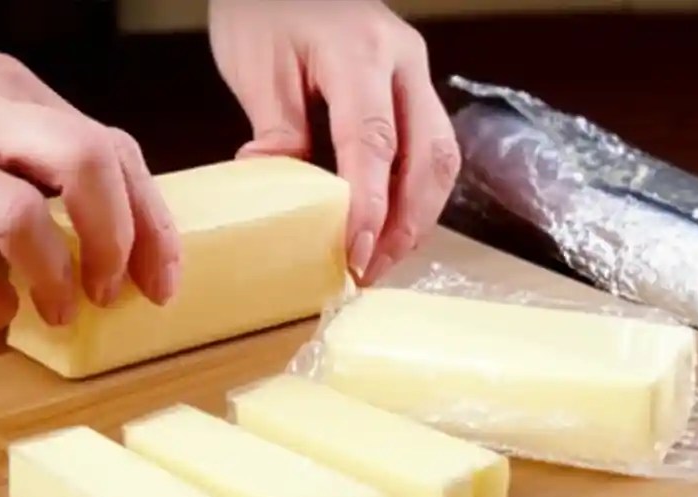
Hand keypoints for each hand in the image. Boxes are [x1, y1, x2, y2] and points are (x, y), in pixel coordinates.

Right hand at [0, 30, 178, 330]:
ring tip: (60, 310)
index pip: (111, 146)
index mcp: (4, 88)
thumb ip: (28, 143)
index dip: (151, 221)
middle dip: (122, 241)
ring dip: (58, 280)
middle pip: (88, 164)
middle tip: (114, 290)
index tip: (161, 275)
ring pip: (24, 219)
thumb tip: (102, 222)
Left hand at [208, 0, 459, 285]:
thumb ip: (278, 127)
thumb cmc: (264, 9)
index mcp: (360, 51)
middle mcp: (403, 62)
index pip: (374, 140)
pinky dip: (414, 196)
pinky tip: (389, 226)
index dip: (370, 204)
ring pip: (440, 158)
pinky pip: (429, 150)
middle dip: (406, 224)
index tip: (356, 253)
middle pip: (428, 156)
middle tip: (370, 270)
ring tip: (380, 259)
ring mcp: (415, 75)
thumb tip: (284, 193)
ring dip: (417, 216)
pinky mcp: (413, 88)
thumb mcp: (256, 64)